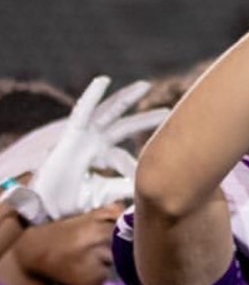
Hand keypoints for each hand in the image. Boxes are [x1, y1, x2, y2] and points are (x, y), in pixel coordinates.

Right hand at [0, 77, 167, 222]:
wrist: (44, 203)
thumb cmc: (68, 199)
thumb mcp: (102, 192)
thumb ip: (123, 187)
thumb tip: (148, 186)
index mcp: (101, 156)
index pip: (124, 156)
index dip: (133, 166)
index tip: (144, 175)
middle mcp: (94, 142)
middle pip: (124, 126)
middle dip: (144, 119)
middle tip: (169, 112)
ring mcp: (82, 136)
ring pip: (108, 112)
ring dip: (125, 98)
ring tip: (144, 86)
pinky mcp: (69, 133)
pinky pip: (81, 110)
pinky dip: (92, 95)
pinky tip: (103, 80)